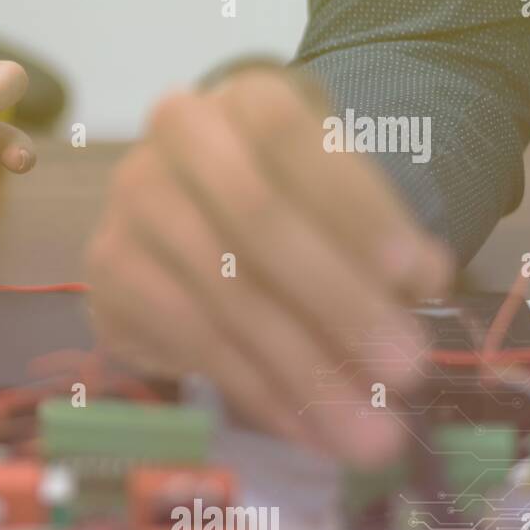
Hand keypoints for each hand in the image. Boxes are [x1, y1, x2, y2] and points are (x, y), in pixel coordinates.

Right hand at [83, 67, 452, 465]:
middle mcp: (172, 141)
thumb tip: (422, 280)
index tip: (420, 278)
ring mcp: (129, 207)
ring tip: (368, 429)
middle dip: (339, 301)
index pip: (294, 141)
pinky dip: (256, 389)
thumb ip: (382, 239)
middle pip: (256, 218)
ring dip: (304, 368)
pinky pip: (190, 340)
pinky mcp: (107, 274)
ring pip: (224, 292)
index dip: (356, 206)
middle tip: (406, 371)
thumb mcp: (342, 203)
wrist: (195, 217)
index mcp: (241, 100)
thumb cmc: (288, 203)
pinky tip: (306, 426)